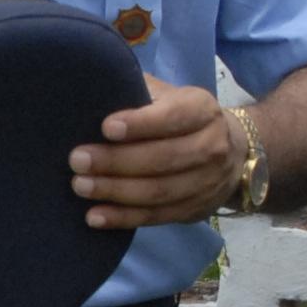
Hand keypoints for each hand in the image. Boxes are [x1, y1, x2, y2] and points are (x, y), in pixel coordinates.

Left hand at [71, 80, 240, 229]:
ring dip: (115, 191)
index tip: (106, 127)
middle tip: (77, 160)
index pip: (173, 117)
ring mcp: (206, 182)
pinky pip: (156, 216)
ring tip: (81, 186)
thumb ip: (137, 92)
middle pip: (163, 158)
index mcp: (202, 110)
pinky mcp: (195, 210)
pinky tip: (95, 216)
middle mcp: (212, 146)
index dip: (140, 124)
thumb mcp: (168, 96)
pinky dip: (123, 218)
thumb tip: (92, 87)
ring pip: (158, 191)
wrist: (229, 153)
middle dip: (116, 161)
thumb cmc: (179, 117)